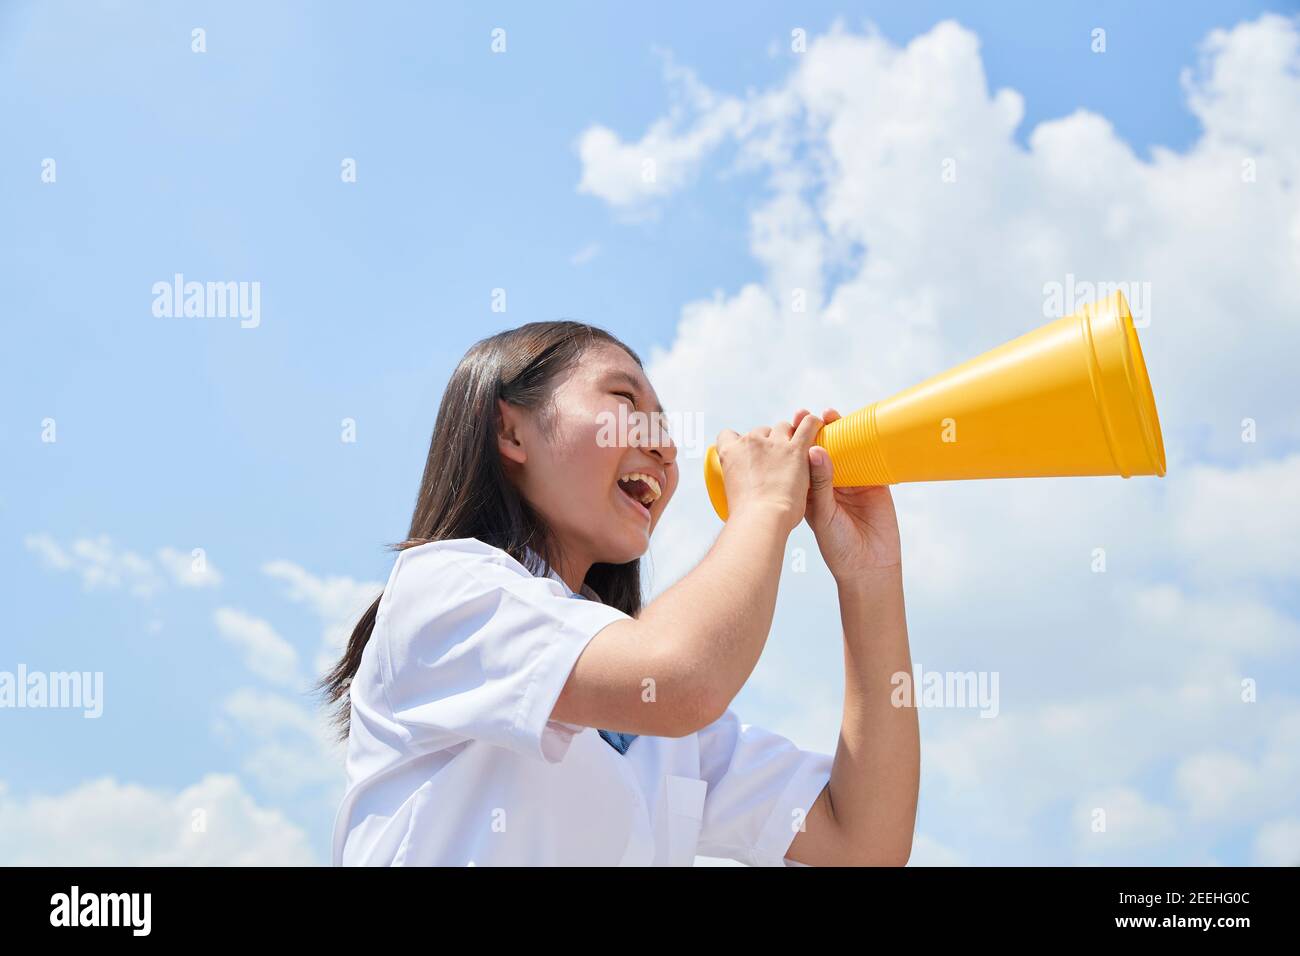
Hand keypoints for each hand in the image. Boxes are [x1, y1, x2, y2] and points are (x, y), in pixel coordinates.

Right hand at [715, 413, 823, 533]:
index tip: (747, 454)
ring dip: (789, 436)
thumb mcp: (731, 492)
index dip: (739, 443)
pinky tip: (817, 425)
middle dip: (768, 442)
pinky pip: (807, 425)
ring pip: (783, 427)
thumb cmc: (747, 516)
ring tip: (796, 453)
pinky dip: (813, 423)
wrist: (761, 519)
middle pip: (761, 431)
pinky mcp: (795, 449)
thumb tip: (744, 487)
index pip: (728, 435)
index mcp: (730, 451)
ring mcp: (773, 443)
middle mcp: (750, 441)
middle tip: (776, 463)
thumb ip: (737, 482)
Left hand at [794, 407, 902, 580]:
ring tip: (831, 415)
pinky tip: (863, 430)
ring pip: (847, 450)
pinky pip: (873, 459)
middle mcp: (831, 483)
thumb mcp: (823, 513)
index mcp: (812, 490)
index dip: (797, 441)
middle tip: (807, 414)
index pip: (803, 460)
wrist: (867, 567)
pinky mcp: (876, 483)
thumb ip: (820, 483)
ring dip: (841, 432)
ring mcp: (854, 481)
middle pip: (824, 449)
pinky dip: (869, 445)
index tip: (791, 422)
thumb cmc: (837, 546)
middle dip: (817, 430)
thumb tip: (813, 450)